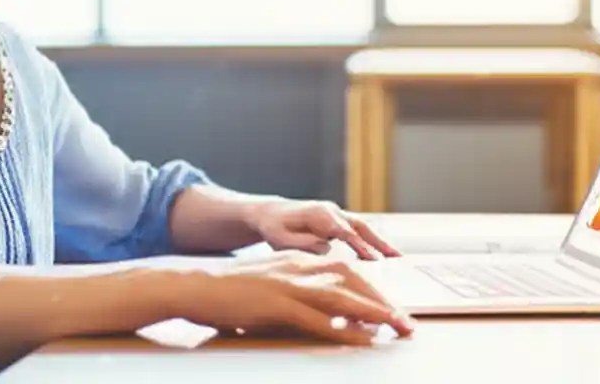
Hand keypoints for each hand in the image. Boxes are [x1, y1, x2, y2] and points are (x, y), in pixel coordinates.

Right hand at [170, 252, 414, 345]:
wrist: (192, 285)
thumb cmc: (226, 292)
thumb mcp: (267, 287)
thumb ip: (295, 297)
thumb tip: (325, 317)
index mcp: (295, 259)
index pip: (344, 268)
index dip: (372, 287)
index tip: (391, 305)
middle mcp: (296, 267)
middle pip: (352, 278)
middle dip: (383, 300)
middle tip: (406, 322)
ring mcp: (287, 284)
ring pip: (343, 296)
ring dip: (376, 314)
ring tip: (398, 329)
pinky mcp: (276, 304)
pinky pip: (319, 319)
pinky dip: (344, 330)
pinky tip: (362, 341)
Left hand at [248, 199, 401, 259]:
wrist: (270, 213)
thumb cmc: (275, 229)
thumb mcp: (282, 240)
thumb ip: (305, 245)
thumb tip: (328, 248)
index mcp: (318, 215)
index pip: (344, 233)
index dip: (360, 246)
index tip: (375, 260)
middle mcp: (331, 211)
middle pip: (360, 226)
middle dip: (379, 242)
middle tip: (397, 258)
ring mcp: (336, 214)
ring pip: (362, 227)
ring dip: (380, 241)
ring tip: (398, 257)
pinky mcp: (337, 220)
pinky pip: (357, 230)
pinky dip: (371, 240)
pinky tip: (382, 254)